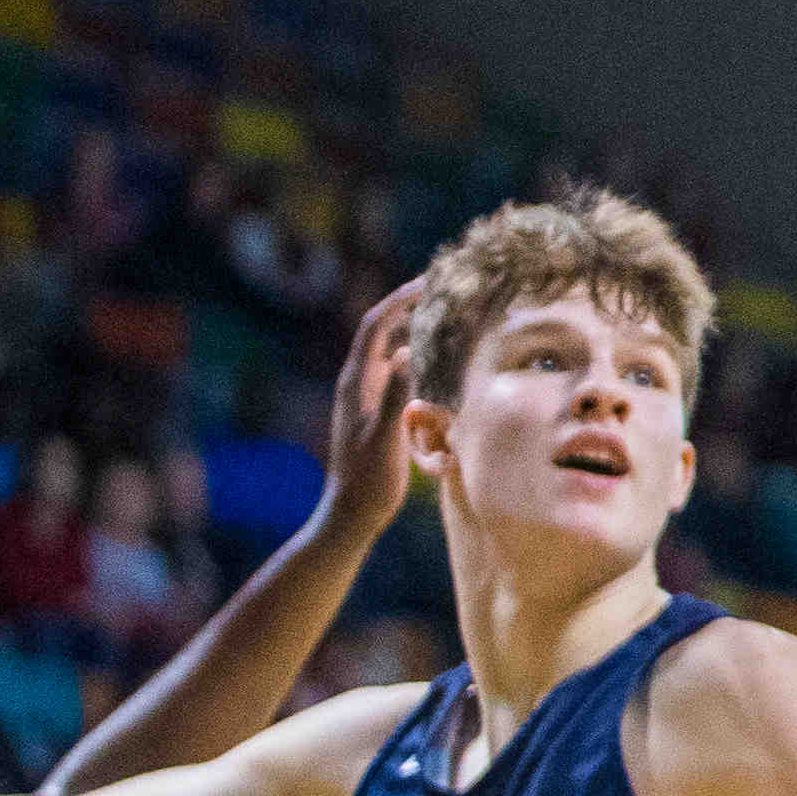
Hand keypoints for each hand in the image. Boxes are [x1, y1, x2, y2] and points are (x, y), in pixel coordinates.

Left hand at [318, 279, 422, 539]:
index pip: (374, 326)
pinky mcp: (377, 410)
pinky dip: (418, 355)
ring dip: (413, 329)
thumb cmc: (368, 479)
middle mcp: (358, 382)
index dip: (399, 299)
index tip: (428, 283)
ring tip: (444, 316)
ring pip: (390, 349)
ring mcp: (366, 396)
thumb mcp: (384, 437)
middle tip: (442, 291)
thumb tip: (406, 352)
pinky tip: (439, 361)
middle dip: (408, 306)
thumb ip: (394, 395)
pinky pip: (397, 371)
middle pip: (381, 330)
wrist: (352, 512)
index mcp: (355, 382)